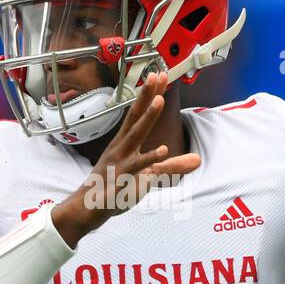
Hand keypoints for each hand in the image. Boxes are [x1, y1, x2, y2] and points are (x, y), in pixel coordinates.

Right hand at [53, 71, 200, 246]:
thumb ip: (173, 166)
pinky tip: (163, 150)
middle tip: (157, 76)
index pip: (137, 115)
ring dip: (147, 118)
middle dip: (147, 96)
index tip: (159, 75)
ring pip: (135, 136)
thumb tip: (198, 160)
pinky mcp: (121, 180)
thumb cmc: (114, 187)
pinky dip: (148, 159)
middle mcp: (121, 148)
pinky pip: (136, 168)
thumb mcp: (148, 176)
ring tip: (160, 101)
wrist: (86, 208)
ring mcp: (120, 162)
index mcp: (125, 143)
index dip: (149, 96)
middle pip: (136, 117)